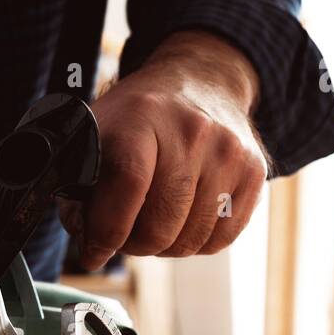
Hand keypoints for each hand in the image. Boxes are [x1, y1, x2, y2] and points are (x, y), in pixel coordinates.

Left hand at [63, 31, 267, 268]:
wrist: (201, 82)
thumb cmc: (138, 118)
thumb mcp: (97, 131)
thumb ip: (78, 186)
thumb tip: (90, 246)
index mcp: (142, 115)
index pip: (127, 185)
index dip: (105, 231)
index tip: (93, 251)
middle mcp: (192, 131)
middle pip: (159, 225)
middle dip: (131, 245)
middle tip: (121, 237)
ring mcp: (229, 151)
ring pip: (189, 240)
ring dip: (163, 247)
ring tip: (150, 224)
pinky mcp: (255, 172)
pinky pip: (221, 239)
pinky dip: (194, 244)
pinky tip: (181, 221)